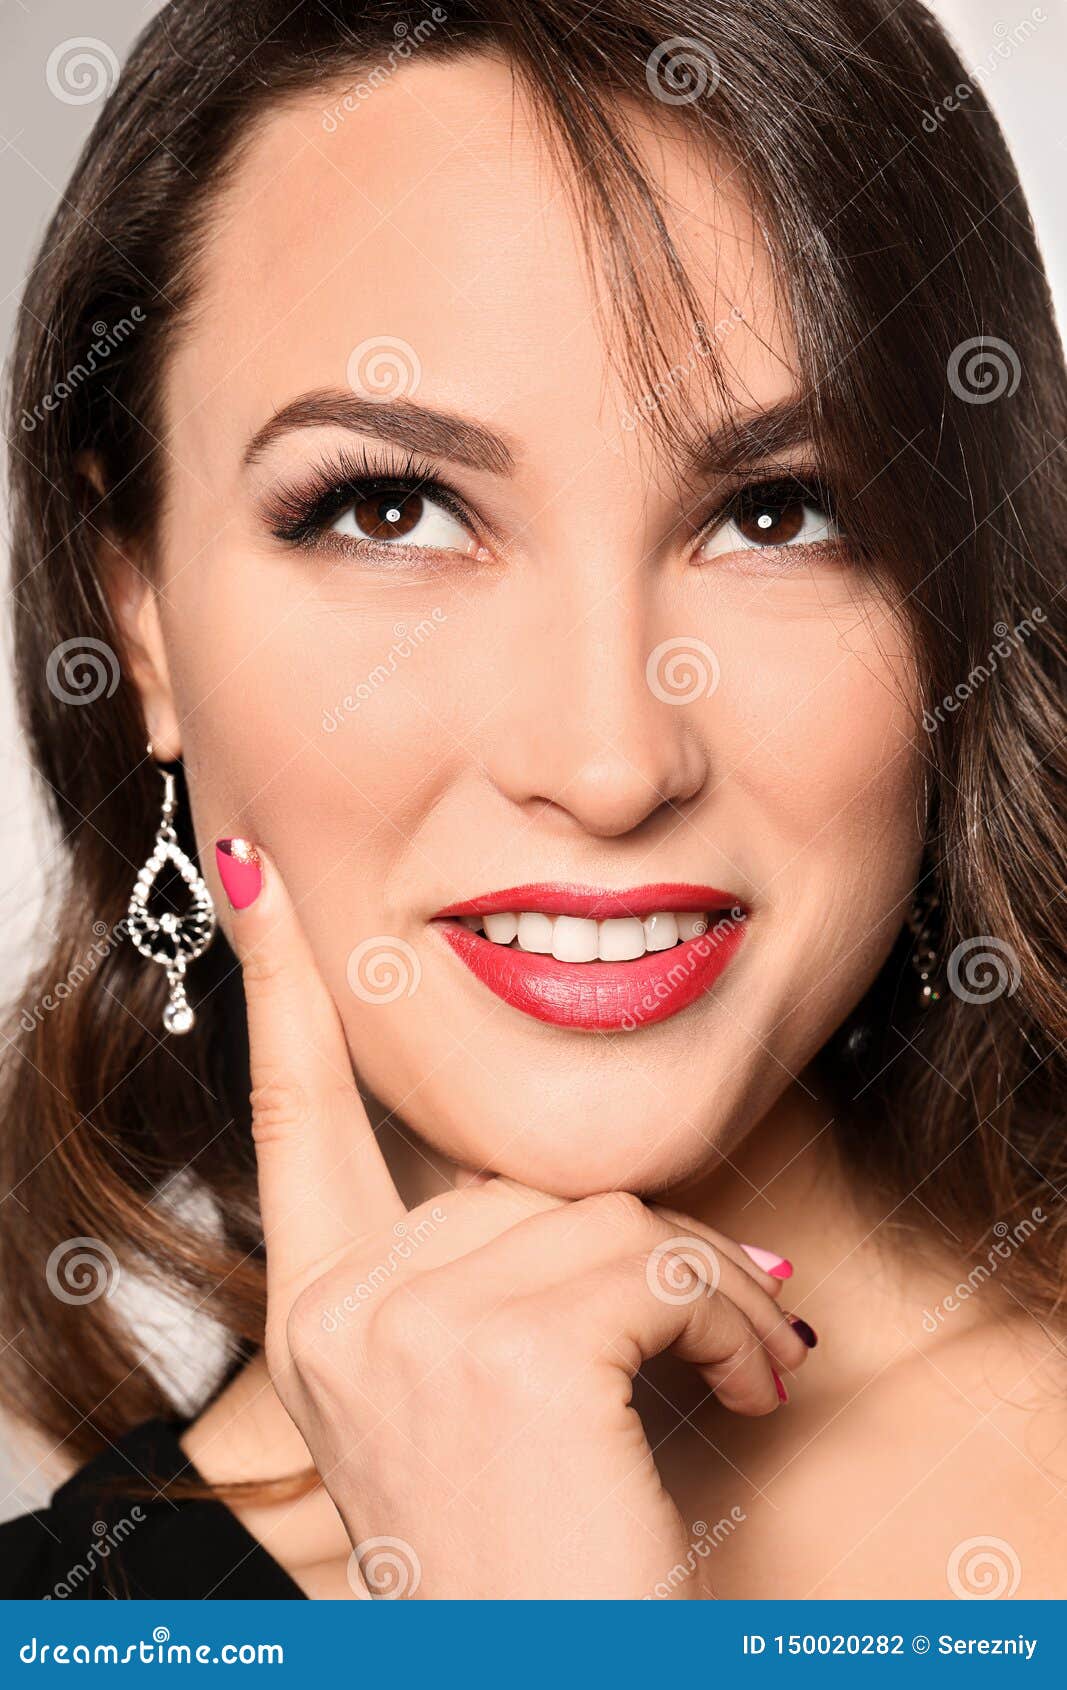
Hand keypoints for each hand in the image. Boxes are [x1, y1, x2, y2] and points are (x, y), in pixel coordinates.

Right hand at [222, 843, 811, 1598]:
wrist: (539, 1686)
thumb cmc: (528, 1563)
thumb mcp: (463, 1408)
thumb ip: (475, 1276)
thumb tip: (571, 1195)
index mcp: (318, 1314)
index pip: (293, 1115)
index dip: (281, 989)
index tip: (257, 874)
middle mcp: (341, 1309)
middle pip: (521, 1174)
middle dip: (642, 1248)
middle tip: (716, 1337)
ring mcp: (408, 1324)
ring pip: (604, 1212)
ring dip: (706, 1292)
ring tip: (731, 1378)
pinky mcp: (503, 1347)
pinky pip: (660, 1262)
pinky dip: (735, 1321)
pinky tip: (744, 1393)